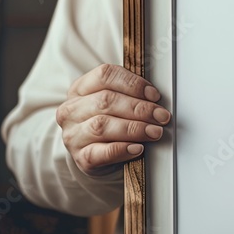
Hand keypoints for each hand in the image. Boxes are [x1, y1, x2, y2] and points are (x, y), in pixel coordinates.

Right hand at [56, 64, 170, 175]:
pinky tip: (137, 148)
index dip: (132, 84)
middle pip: (106, 101)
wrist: (94, 155)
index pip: (104, 76)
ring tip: (154, 132)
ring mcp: (73, 135)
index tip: (154, 94)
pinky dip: (123, 149)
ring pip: (102, 126)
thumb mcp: (114, 104)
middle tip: (161, 116)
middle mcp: (72, 110)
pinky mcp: (81, 157)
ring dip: (134, 128)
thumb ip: (130, 95)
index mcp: (80, 89)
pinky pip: (102, 153)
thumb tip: (155, 98)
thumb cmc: (108, 124)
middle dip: (139, 108)